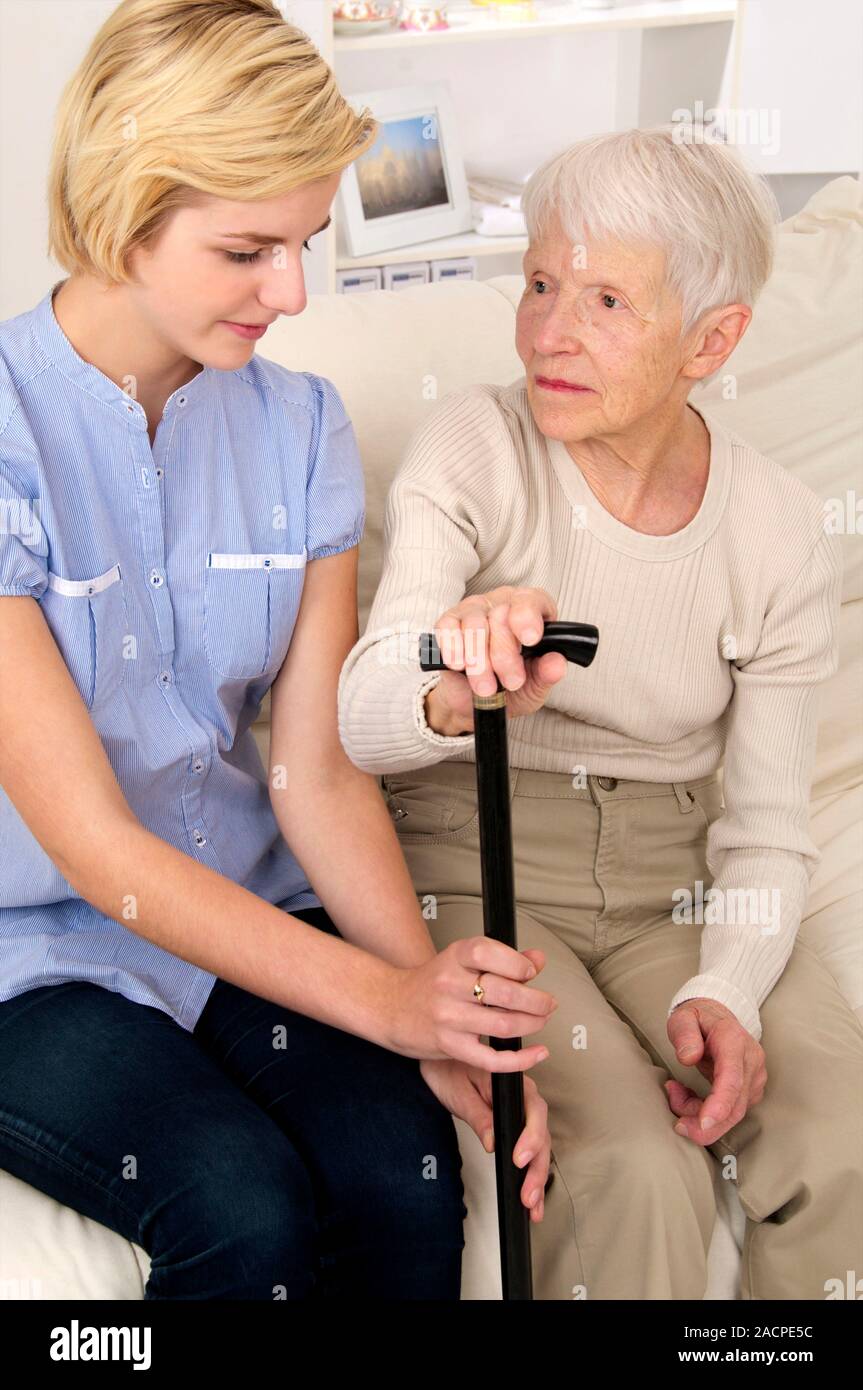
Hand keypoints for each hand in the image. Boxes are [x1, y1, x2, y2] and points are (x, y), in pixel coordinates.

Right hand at [387, 943, 556, 1070]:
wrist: (390, 1006)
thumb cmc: (433, 982)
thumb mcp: (462, 960)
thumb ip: (503, 958)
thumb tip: (538, 959)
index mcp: (455, 957)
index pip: (489, 953)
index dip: (518, 964)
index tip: (530, 972)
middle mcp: (450, 985)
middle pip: (505, 994)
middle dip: (537, 1001)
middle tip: (548, 1004)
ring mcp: (449, 1017)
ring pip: (504, 1025)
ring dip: (533, 1024)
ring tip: (541, 1020)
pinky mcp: (449, 1045)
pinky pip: (492, 1059)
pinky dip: (521, 1059)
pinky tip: (537, 1053)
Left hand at [419, 1058, 551, 1222]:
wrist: (439, 1060)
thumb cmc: (448, 1069)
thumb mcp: (458, 1092)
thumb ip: (479, 1115)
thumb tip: (493, 1142)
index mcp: (512, 1083)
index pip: (533, 1111)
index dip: (530, 1137)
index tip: (519, 1159)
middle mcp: (521, 1097)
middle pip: (541, 1134)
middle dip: (536, 1168)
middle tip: (527, 1195)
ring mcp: (519, 1112)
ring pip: (538, 1146)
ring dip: (537, 1176)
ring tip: (532, 1205)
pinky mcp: (513, 1124)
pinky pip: (528, 1148)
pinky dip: (530, 1173)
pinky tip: (530, 1195)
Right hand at [427, 586, 567, 733]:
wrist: (477, 702)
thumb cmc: (510, 688)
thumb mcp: (535, 686)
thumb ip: (546, 674)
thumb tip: (556, 663)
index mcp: (531, 612)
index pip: (531, 600)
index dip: (529, 618)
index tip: (530, 639)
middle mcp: (502, 604)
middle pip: (501, 616)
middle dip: (505, 655)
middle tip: (511, 683)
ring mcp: (474, 610)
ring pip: (475, 623)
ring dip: (479, 659)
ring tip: (485, 687)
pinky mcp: (448, 622)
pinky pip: (447, 626)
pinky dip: (453, 648)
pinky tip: (460, 666)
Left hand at [665, 997, 766, 1145]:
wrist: (717, 1017)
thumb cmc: (698, 1018)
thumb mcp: (683, 1017)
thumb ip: (684, 1034)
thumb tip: (687, 1058)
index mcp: (733, 1040)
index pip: (732, 1078)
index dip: (720, 1104)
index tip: (704, 1122)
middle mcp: (751, 1060)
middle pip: (736, 1106)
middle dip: (706, 1124)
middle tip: (679, 1125)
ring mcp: (755, 1077)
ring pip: (733, 1113)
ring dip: (701, 1116)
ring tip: (676, 1095)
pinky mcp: (752, 1090)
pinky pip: (732, 1112)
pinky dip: (708, 1113)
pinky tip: (689, 1098)